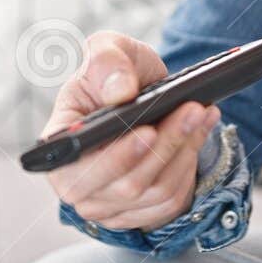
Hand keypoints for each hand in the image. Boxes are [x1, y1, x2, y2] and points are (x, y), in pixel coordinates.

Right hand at [41, 31, 220, 231]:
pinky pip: (172, 200)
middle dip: (165, 146)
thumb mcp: (107, 50)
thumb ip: (107, 62)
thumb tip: (120, 93)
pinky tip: (201, 131)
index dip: (115, 158)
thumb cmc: (113, 73)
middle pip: (127, 185)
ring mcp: (108, 204)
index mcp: (60, 146)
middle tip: (191, 110)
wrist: (136, 93)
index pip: (77, 171)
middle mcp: (78, 185)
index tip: (148, 131)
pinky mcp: (139, 212)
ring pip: (155, 192)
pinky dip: (191, 165)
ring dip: (185, 151)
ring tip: (201, 113)